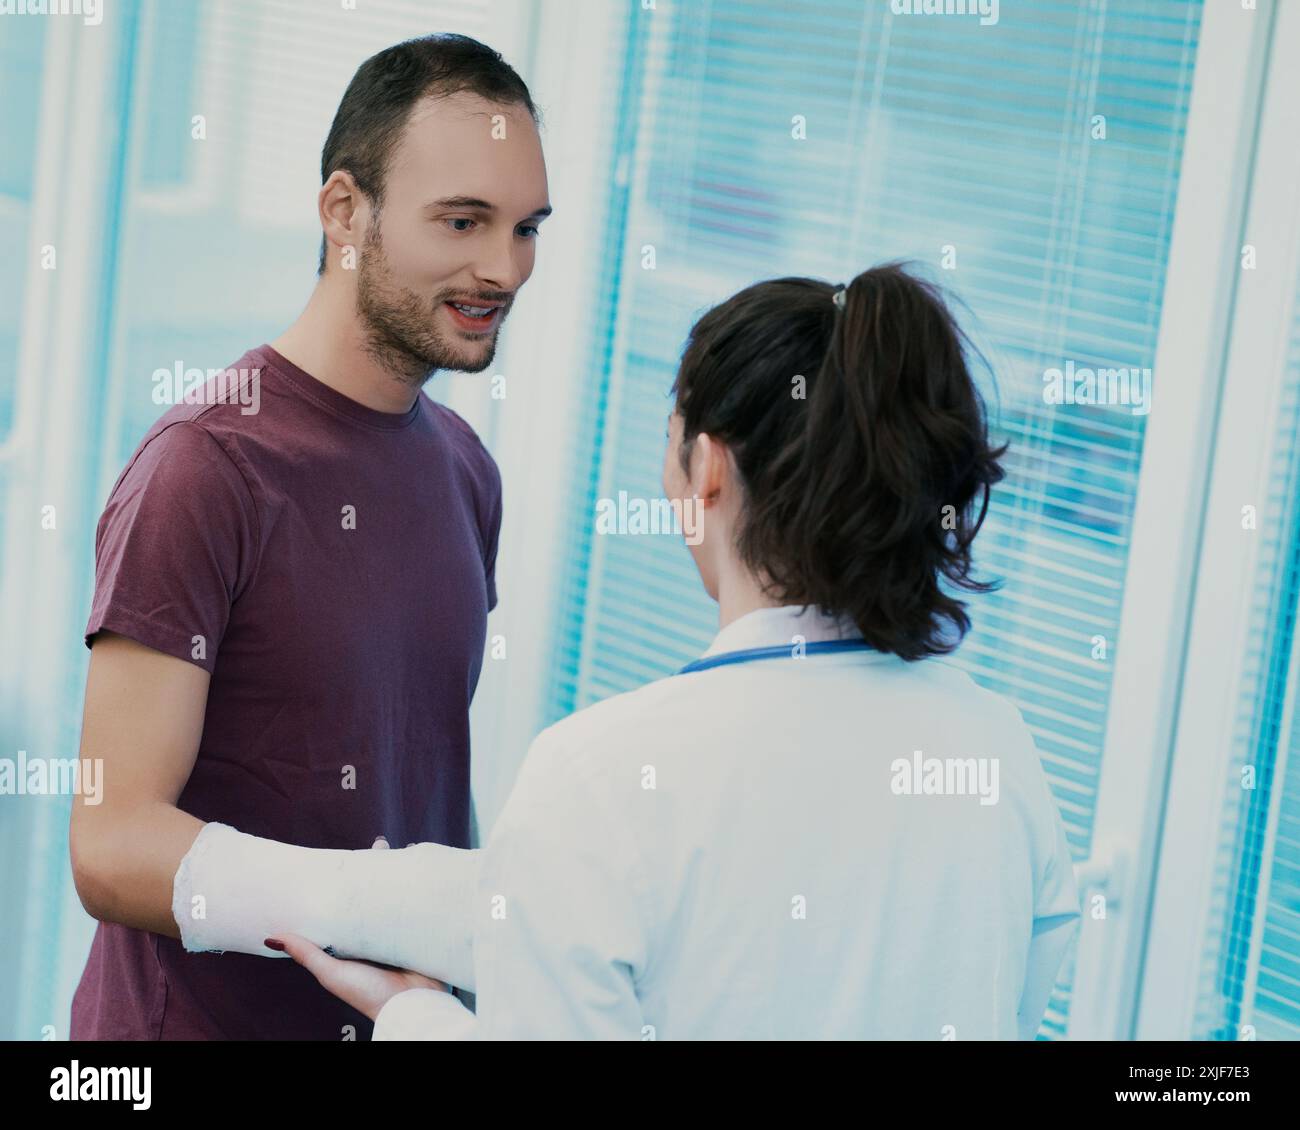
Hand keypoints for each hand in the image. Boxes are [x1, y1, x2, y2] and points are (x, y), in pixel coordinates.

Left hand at [266, 834, 447, 1021]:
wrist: (411, 1007)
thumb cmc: (369, 994)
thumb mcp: (332, 972)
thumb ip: (306, 953)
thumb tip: (271, 937)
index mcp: (358, 942)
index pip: (351, 905)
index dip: (351, 883)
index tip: (348, 859)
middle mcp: (380, 935)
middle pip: (379, 896)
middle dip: (381, 871)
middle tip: (380, 845)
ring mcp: (404, 934)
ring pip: (401, 898)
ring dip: (404, 877)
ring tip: (403, 851)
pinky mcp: (423, 934)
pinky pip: (423, 908)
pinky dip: (425, 891)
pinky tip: (426, 873)